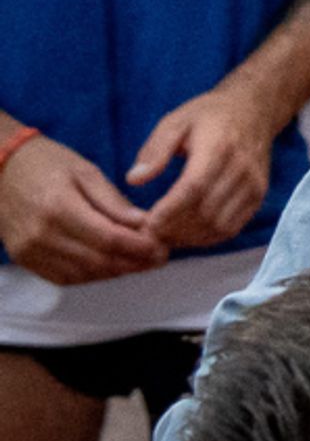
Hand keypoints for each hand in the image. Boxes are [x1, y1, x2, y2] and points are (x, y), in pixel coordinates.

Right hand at [0, 132, 166, 283]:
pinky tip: (109, 265)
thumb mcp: (85, 171)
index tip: (162, 249)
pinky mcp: (23, 258)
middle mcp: (41, 234)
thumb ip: (114, 202)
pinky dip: (91, 275)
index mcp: (58, 207)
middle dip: (134, 263)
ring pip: (85, 274)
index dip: (140, 249)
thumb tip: (144, 225)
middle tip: (157, 258)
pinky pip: (64, 277)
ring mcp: (29, 250)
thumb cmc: (45, 163)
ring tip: (138, 261)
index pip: (109, 239)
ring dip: (116, 272)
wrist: (0, 167)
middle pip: (99, 261)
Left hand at [126, 84, 284, 250]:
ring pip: (219, 225)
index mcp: (219, 147)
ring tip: (164, 236)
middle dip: (174, 229)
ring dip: (189, 237)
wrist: (254, 111)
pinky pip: (232, 228)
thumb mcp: (175, 122)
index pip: (194, 187)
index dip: (169, 211)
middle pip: (206, 212)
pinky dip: (207, 238)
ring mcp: (254, 186)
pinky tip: (186, 233)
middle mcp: (242, 170)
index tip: (147, 224)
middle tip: (147, 235)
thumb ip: (155, 150)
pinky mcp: (258, 198)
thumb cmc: (209, 115)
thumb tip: (133, 179)